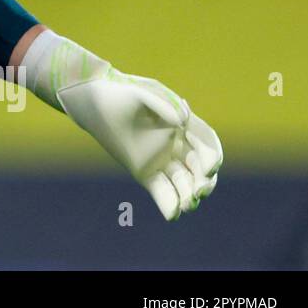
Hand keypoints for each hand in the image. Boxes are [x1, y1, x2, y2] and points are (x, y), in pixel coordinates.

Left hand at [58, 70, 222, 220]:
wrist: (95, 102)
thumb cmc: (120, 92)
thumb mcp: (142, 92)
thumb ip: (163, 103)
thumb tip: (182, 120)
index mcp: (184, 124)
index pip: (208, 143)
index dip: (212, 157)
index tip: (208, 168)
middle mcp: (177, 145)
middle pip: (200, 168)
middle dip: (205, 181)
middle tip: (199, 191)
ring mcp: (161, 160)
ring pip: (184, 182)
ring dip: (189, 196)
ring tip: (186, 205)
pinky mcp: (145, 172)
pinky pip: (162, 190)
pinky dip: (168, 204)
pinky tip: (172, 215)